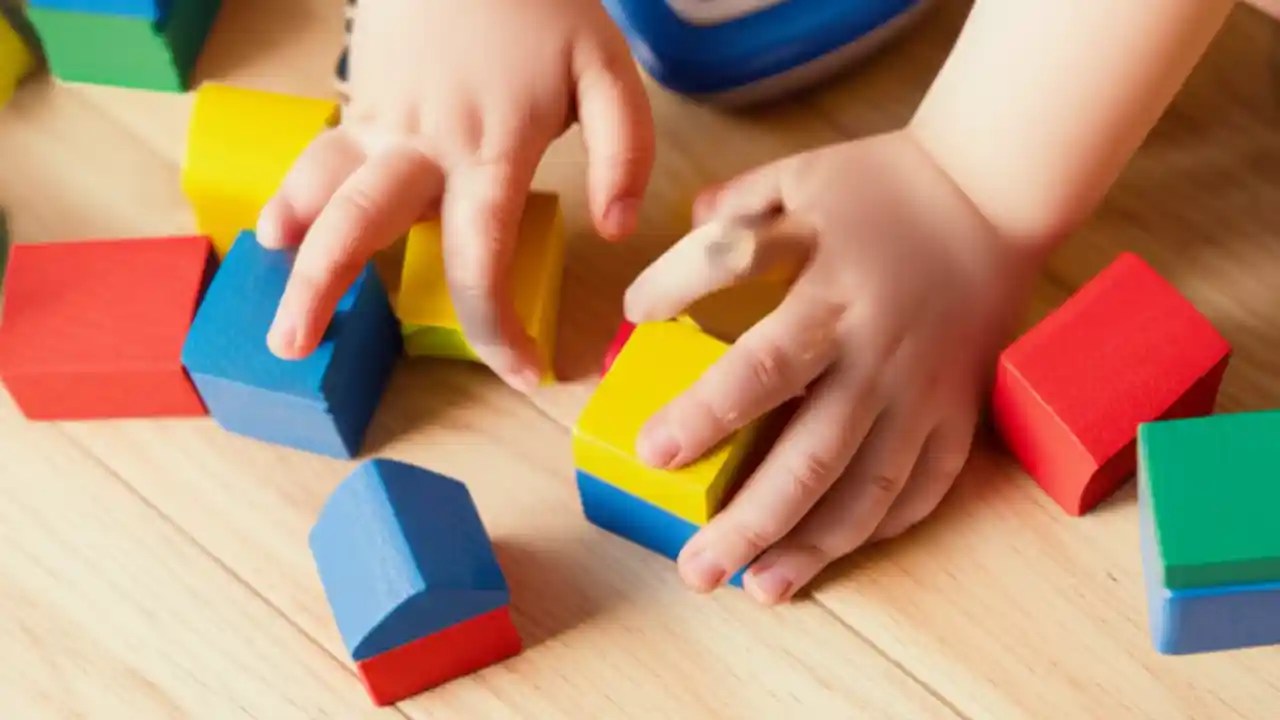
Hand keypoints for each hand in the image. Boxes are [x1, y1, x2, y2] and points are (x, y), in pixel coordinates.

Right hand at [259, 0, 652, 391]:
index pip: (481, 258)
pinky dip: (296, 193)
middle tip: (292, 349)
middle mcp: (423, 143)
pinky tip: (279, 228)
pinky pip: (322, 154)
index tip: (522, 372)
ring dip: (290, 241)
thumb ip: (624, 150)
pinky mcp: (362, 102)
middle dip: (324, 289)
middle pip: (362, 224)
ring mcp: (382, 120)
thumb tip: (616, 230)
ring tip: (269, 291)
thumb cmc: (544, 4)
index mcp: (489, 147)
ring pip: (321, 185)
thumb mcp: (606, 69)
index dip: (495, 328)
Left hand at [624, 130, 1042, 603]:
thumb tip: (653, 285)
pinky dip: (879, 526)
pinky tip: (831, 555)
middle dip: (750, 520)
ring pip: (867, 489)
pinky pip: (924, 487)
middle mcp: (879, 356)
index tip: (650, 453)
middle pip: (812, 455)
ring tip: (755, 589)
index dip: (705, 413)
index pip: (762, 367)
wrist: (996, 192)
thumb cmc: (884, 185)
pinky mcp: (959, 412)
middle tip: (694, 568)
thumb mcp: (799, 177)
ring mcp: (925, 392)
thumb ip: (726, 222)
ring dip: (811, 546)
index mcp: (833, 296)